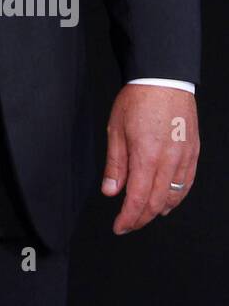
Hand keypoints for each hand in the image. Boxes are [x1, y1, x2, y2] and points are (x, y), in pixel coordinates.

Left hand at [101, 85, 198, 233]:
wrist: (164, 79)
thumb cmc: (138, 99)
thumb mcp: (116, 129)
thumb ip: (115, 164)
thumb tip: (111, 191)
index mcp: (146, 156)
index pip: (138, 199)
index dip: (128, 218)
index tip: (119, 227)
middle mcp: (169, 161)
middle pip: (157, 203)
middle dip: (141, 219)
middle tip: (128, 224)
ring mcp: (184, 158)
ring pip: (175, 197)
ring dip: (159, 211)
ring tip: (144, 215)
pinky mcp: (194, 153)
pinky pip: (187, 184)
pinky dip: (177, 198)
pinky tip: (168, 202)